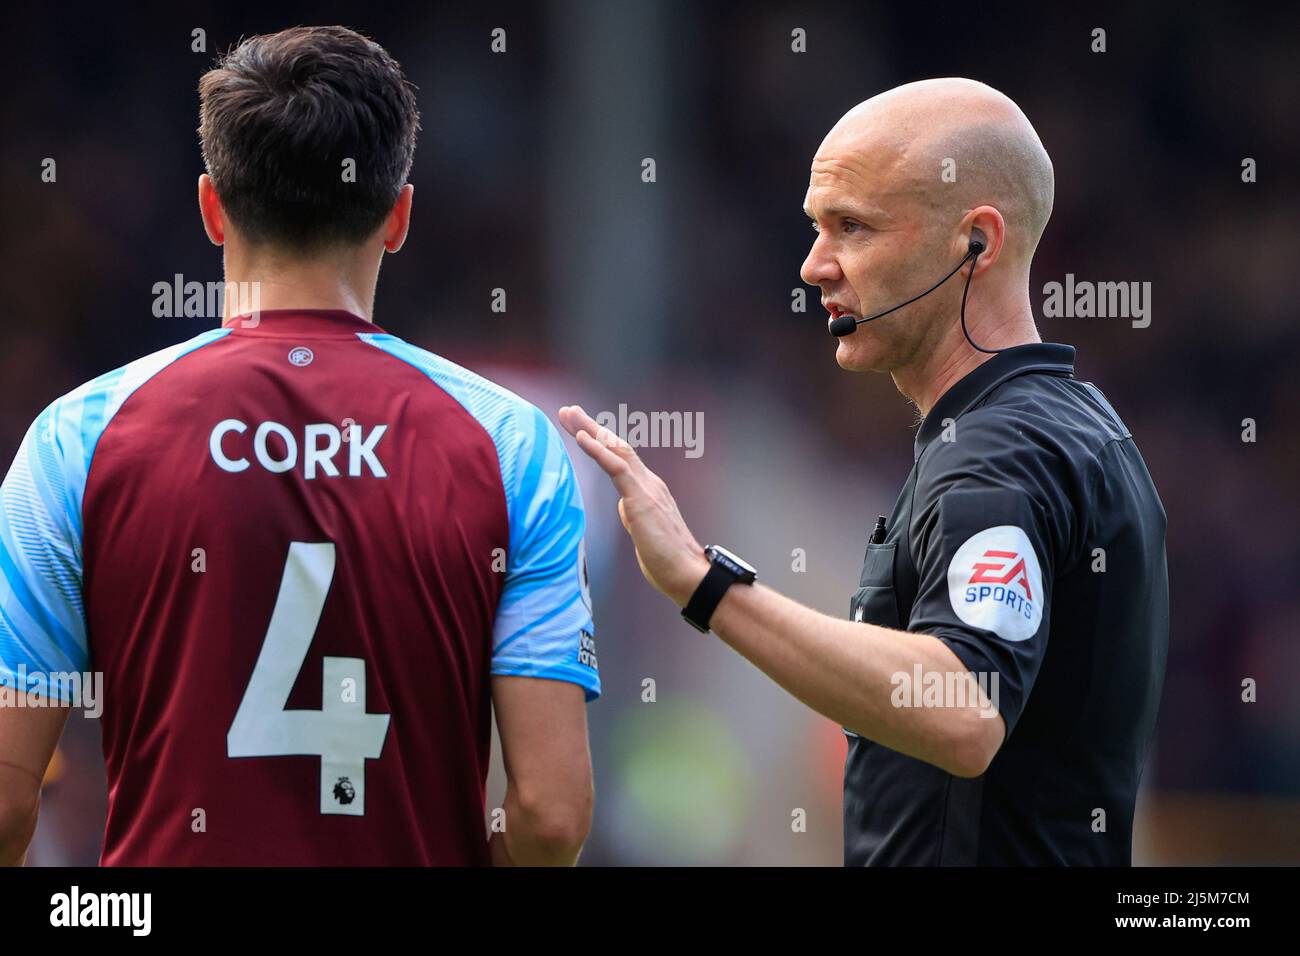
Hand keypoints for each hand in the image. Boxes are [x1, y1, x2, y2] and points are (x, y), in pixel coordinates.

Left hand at [558, 405, 709, 606]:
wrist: (689, 574)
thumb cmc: (668, 560)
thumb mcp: (644, 533)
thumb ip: (634, 516)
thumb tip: (625, 507)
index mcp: (648, 491)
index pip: (620, 459)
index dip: (600, 442)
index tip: (579, 429)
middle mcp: (649, 483)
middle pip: (617, 447)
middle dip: (591, 427)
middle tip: (569, 411)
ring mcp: (647, 488)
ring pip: (616, 450)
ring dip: (590, 429)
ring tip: (570, 414)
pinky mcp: (641, 498)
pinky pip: (616, 467)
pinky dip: (597, 450)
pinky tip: (581, 437)